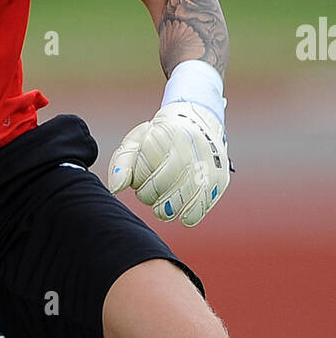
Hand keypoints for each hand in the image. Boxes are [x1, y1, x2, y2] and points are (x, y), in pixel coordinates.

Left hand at [107, 102, 229, 226]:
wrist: (196, 122)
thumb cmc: (159, 138)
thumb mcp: (135, 142)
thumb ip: (121, 164)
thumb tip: (117, 189)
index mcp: (165, 134)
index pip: (143, 171)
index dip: (139, 180)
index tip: (142, 175)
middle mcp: (190, 146)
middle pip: (161, 186)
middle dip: (150, 195)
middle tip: (151, 189)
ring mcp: (207, 163)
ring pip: (181, 199)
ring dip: (166, 208)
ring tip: (163, 201)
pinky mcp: (220, 178)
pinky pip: (202, 206)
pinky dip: (189, 215)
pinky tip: (182, 212)